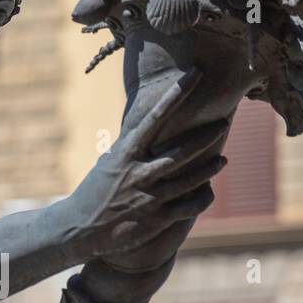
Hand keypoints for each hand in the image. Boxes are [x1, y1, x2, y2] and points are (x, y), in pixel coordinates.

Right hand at [71, 68, 227, 259]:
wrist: (78, 228)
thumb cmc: (96, 190)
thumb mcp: (111, 162)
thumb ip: (133, 145)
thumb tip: (150, 123)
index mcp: (126, 153)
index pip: (157, 116)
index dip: (178, 93)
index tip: (196, 73)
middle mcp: (139, 173)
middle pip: (182, 150)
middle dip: (206, 136)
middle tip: (224, 122)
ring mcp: (149, 197)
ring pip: (190, 180)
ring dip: (210, 169)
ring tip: (223, 160)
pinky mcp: (155, 219)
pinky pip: (188, 209)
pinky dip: (202, 199)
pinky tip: (209, 192)